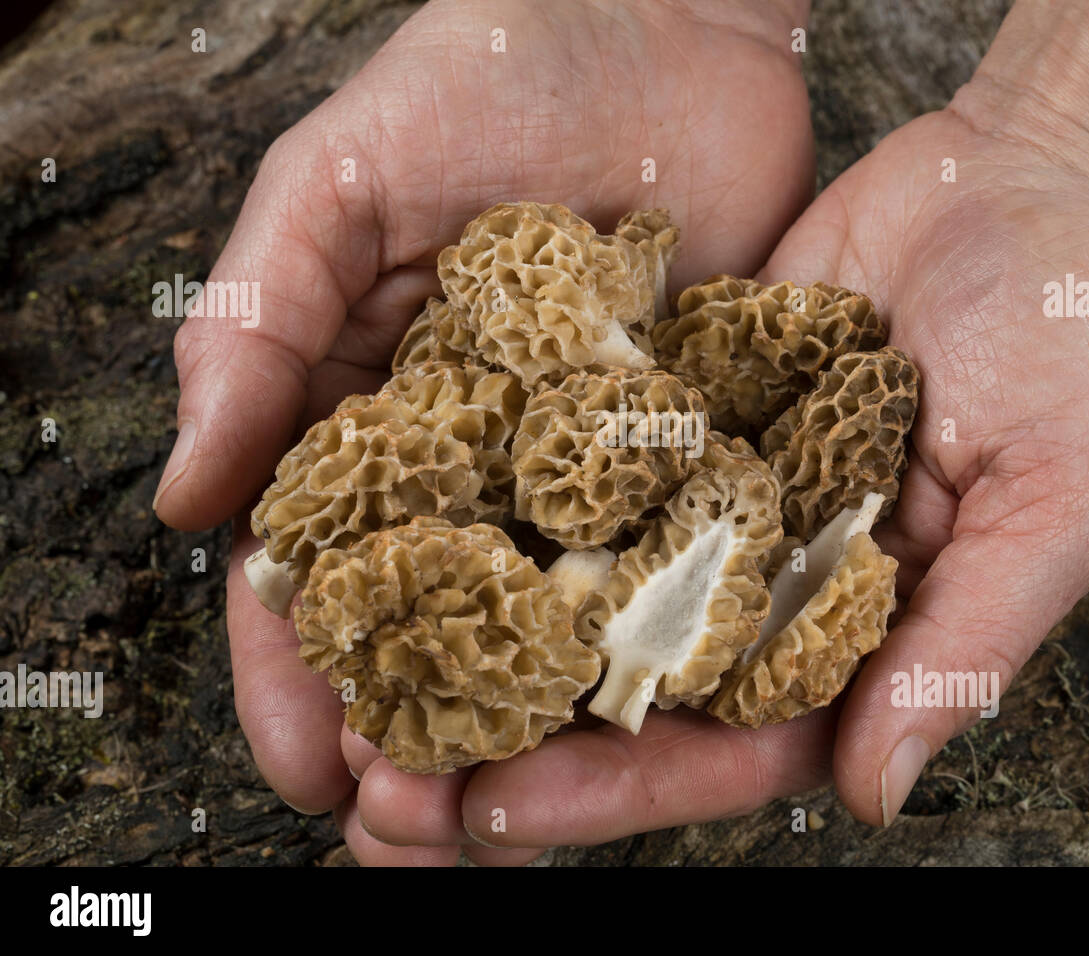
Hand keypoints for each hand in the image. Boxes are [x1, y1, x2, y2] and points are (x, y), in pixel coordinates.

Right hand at [152, 0, 813, 863]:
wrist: (668, 19)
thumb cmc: (490, 71)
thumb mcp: (340, 179)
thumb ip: (258, 324)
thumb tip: (185, 497)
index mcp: (371, 408)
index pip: (315, 569)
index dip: (298, 676)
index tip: (307, 768)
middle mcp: (474, 456)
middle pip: (428, 624)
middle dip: (411, 729)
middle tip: (413, 827)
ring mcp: (584, 462)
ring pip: (542, 622)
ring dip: (522, 726)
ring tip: (516, 819)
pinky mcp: (688, 446)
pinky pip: (664, 561)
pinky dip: (648, 643)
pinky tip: (643, 722)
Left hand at [457, 108, 1088, 846]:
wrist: (1027, 189)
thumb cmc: (1074, 350)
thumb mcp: (1052, 504)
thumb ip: (962, 648)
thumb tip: (876, 795)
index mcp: (857, 631)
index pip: (733, 737)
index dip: (626, 782)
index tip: (508, 807)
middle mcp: (771, 576)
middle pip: (633, 678)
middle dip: (522, 731)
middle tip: (390, 775)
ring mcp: (715, 491)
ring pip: (588, 576)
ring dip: (487, 625)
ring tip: (368, 667)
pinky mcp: (675, 407)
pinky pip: (586, 458)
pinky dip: (510, 489)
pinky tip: (415, 513)